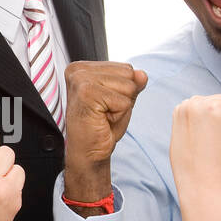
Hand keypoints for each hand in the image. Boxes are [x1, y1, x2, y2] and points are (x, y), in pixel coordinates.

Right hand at [62, 61, 147, 209]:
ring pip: (129, 86)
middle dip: (124, 97)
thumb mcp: (122, 100)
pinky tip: (102, 121)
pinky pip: (123, 101)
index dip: (123, 91)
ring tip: (103, 116)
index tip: (105, 105)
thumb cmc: (101, 127)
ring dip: (121, 106)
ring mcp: (80, 80)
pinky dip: (119, 115)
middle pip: (128, 73)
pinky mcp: (87, 93)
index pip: (126, 68)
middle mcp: (78, 70)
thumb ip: (132, 83)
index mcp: (83, 67)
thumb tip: (142, 74)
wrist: (88, 153)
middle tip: (105, 113)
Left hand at [168, 90, 220, 220]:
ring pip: (214, 102)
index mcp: (215, 105)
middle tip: (220, 138)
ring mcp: (184, 107)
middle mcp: (196, 102)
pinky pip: (200, 108)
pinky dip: (203, 119)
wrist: (199, 178)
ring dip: (215, 117)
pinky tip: (201, 135)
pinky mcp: (178, 113)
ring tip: (210, 137)